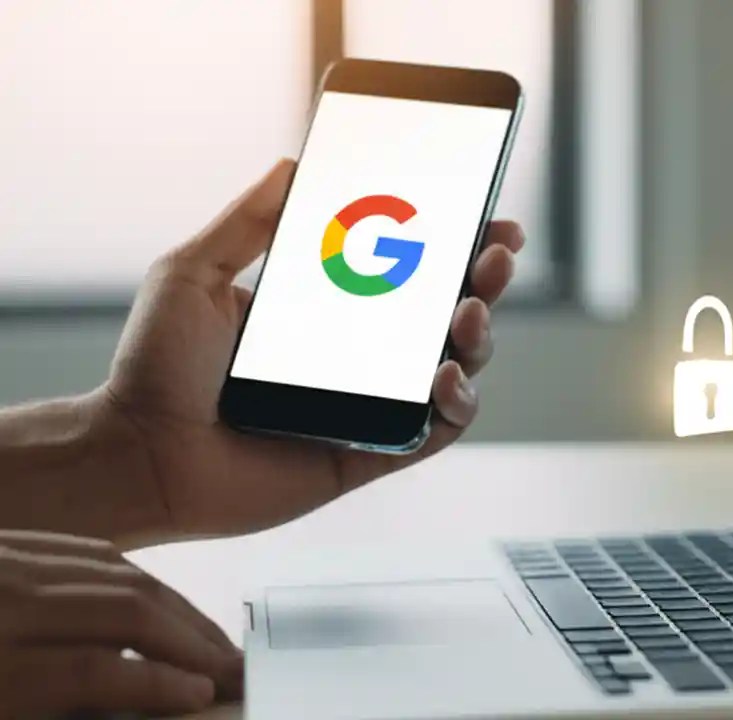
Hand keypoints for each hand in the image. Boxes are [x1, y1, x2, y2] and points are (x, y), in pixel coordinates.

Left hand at [0, 530, 240, 718]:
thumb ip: (60, 709)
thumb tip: (144, 703)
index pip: (93, 669)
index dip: (158, 683)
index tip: (203, 695)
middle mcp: (5, 603)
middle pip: (124, 609)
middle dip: (188, 641)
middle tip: (232, 667)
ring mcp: (7, 564)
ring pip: (118, 571)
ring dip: (175, 607)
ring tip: (208, 639)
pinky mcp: (9, 542)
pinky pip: (89, 548)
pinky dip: (136, 574)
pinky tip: (160, 599)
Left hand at [99, 159, 522, 541]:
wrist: (138, 455)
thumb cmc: (154, 371)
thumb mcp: (193, 274)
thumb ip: (246, 222)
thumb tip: (292, 164)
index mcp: (327, 311)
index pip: (408, 272)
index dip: (455, 247)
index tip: (486, 219)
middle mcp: (358, 357)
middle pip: (447, 314)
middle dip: (484, 281)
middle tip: (494, 256)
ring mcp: (369, 406)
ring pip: (456, 368)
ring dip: (477, 337)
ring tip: (468, 312)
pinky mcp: (371, 453)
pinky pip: (436, 432)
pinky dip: (457, 405)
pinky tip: (444, 378)